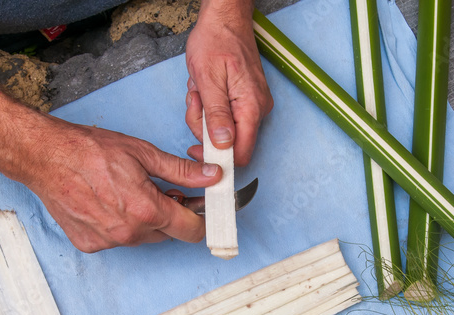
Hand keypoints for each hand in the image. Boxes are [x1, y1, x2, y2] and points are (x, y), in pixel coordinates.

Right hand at [22, 119, 221, 251]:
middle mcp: (129, 233)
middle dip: (170, 215)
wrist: (46, 157)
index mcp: (147, 210)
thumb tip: (210, 176)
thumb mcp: (142, 153)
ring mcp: (108, 241)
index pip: (192, 230)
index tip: (199, 208)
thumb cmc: (88, 151)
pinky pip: (117, 240)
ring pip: (142, 237)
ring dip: (144, 221)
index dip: (200, 218)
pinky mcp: (90, 244)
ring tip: (129, 192)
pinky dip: (119, 225)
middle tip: (160, 190)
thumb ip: (181, 171)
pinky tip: (108, 203)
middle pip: (168, 234)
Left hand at [184, 0, 272, 165]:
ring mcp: (253, 104)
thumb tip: (223, 144)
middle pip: (229, 142)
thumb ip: (216, 115)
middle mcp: (258, 109)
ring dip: (204, 114)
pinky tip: (206, 88)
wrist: (225, 18)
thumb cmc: (216, 40)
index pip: (241, 153)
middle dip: (204, 127)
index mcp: (251, 107)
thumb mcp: (207, 79)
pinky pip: (225, 115)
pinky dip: (210, 106)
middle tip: (195, 101)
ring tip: (200, 89)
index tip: (196, 150)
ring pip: (224, 129)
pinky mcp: (247, 99)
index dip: (217, 158)